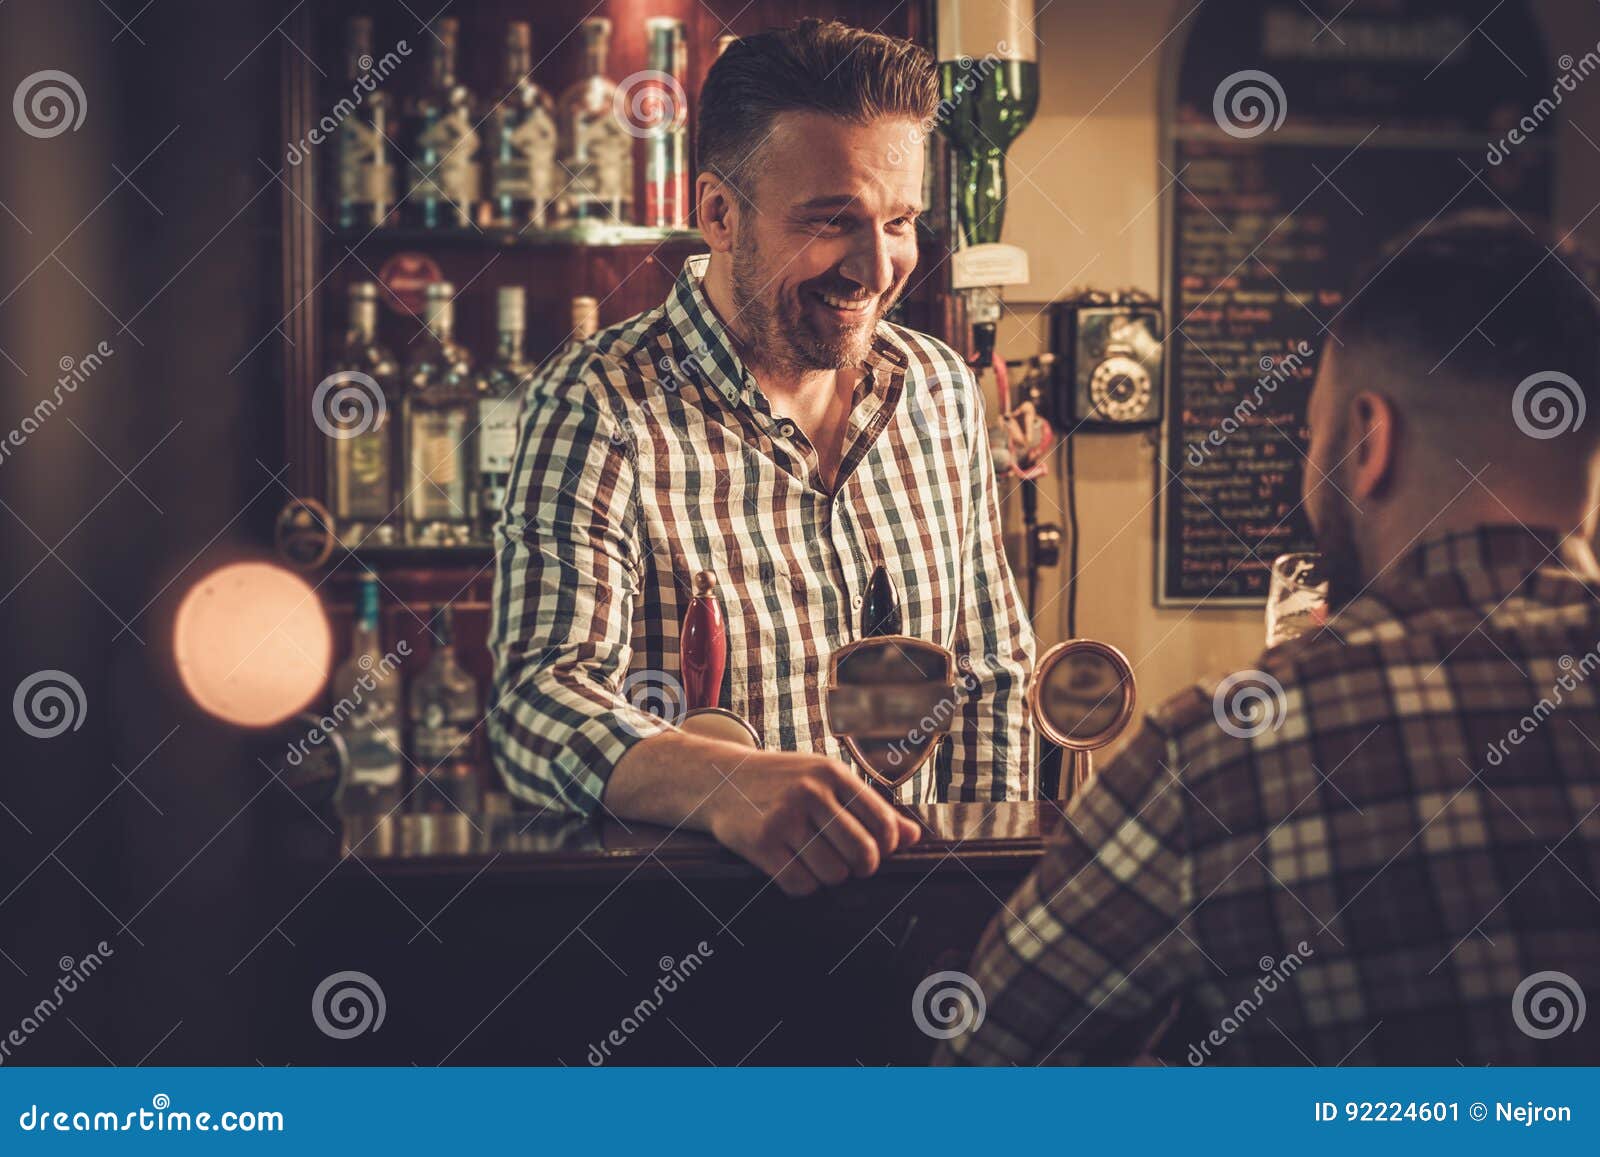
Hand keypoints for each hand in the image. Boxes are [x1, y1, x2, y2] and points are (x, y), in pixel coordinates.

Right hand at [703, 751, 920, 896]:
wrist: (721, 779)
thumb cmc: (784, 783)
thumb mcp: (827, 781)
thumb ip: (870, 808)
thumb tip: (913, 837)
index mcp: (833, 774)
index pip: (882, 825)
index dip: (885, 849)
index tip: (873, 852)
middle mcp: (810, 792)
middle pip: (862, 855)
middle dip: (861, 869)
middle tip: (849, 866)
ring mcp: (783, 817)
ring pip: (832, 874)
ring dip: (830, 878)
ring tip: (817, 863)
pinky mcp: (760, 842)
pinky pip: (800, 884)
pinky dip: (804, 886)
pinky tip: (795, 869)